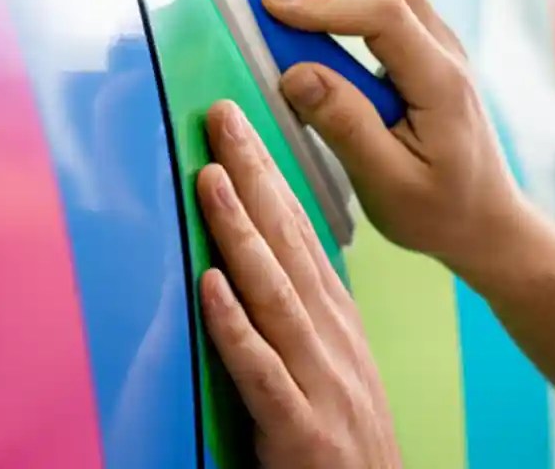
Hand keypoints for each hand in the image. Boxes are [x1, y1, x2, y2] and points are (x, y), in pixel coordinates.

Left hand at [198, 100, 400, 467]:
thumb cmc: (343, 436)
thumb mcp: (328, 363)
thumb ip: (294, 314)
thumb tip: (254, 259)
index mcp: (334, 319)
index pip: (299, 231)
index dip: (269, 175)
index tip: (241, 124)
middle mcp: (331, 338)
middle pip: (289, 245)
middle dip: (254, 177)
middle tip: (223, 118)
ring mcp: (319, 381)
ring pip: (275, 294)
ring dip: (240, 233)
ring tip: (211, 179)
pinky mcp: (300, 429)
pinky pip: (261, 371)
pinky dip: (236, 326)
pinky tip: (211, 285)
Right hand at [254, 0, 520, 276]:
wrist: (486, 220)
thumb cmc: (438, 212)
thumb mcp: (387, 185)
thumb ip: (344, 126)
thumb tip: (294, 73)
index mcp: (441, 81)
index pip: (383, 11)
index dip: (321, 2)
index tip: (266, 5)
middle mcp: (444, 46)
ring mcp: (436, 40)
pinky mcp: (422, 44)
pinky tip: (303, 3)